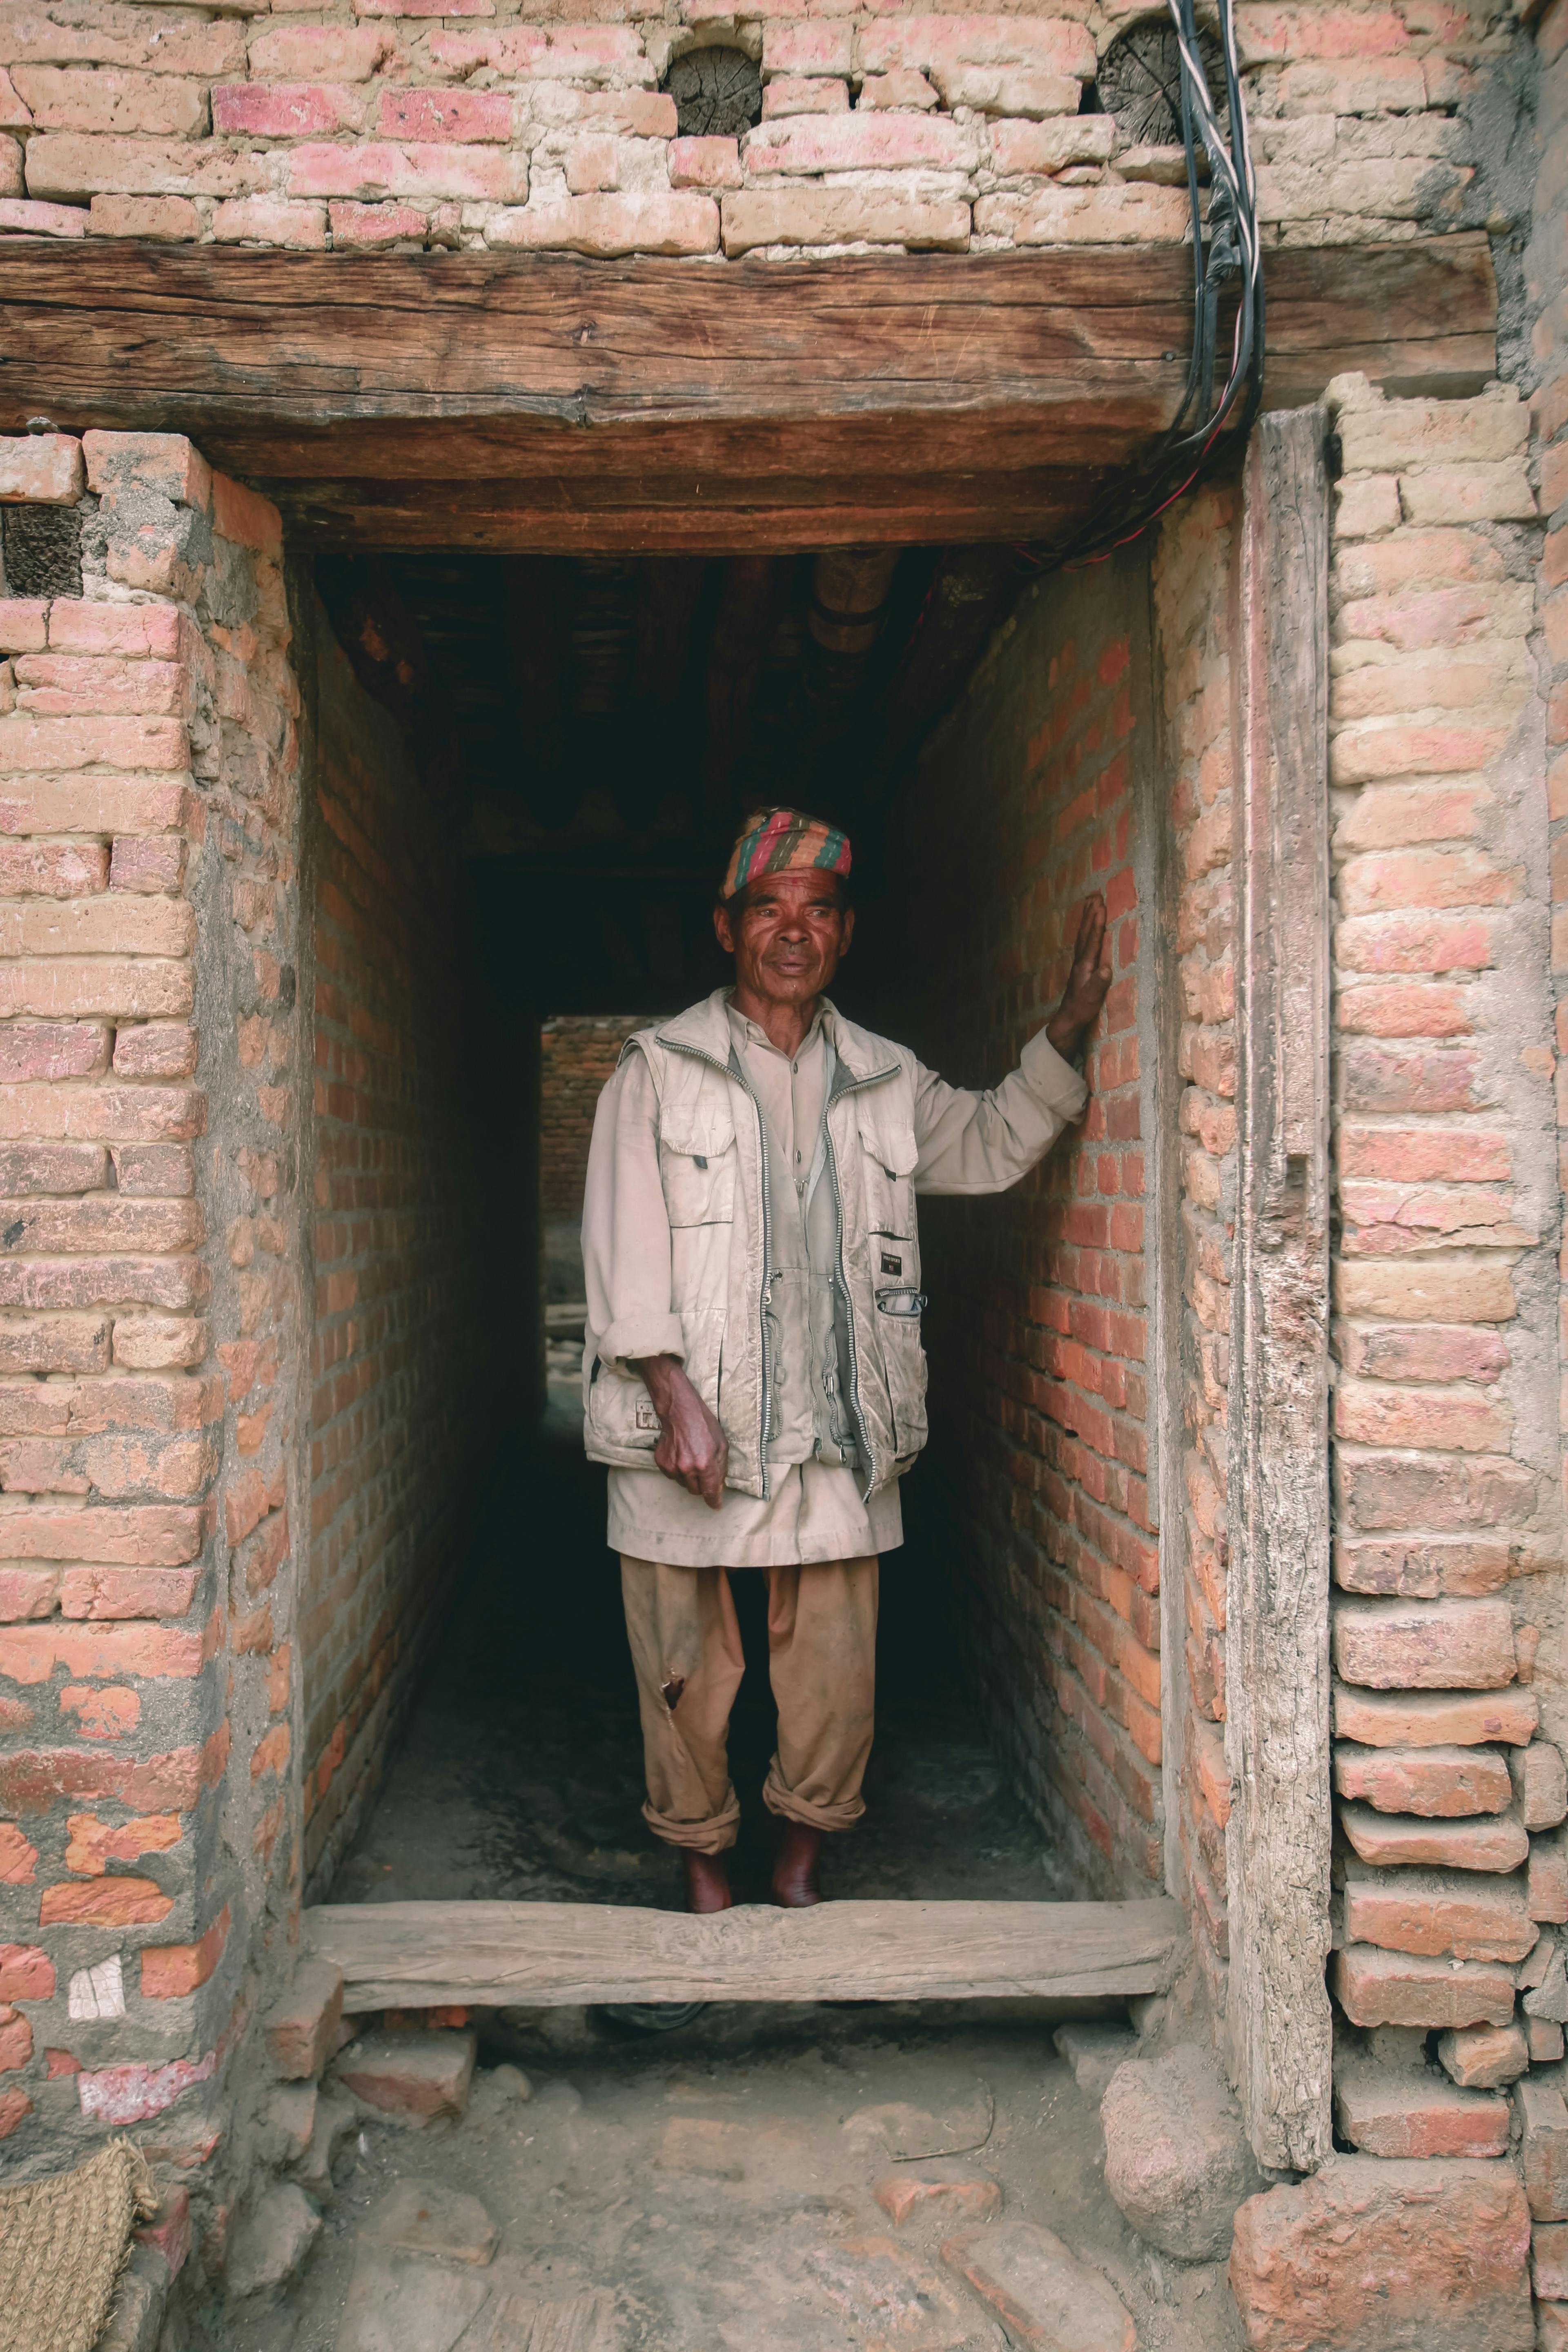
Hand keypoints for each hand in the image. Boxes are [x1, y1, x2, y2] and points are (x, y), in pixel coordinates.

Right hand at [632, 1354, 728, 1510]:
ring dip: (689, 1477)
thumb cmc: (704, 1425)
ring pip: (683, 1484)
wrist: (679, 1411)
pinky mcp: (661, 1463)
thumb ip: (721, 1468)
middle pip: (695, 1491)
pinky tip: (681, 1455)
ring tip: (691, 1458)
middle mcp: (688, 1469)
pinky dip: (677, 1470)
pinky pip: (672, 1476)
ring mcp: (672, 1467)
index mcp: (705, 1465)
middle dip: (702, 1485)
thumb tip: (718, 1486)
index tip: (715, 1505)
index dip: (714, 1501)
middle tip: (704, 1472)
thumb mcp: (721, 1445)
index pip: (709, 1492)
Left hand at [1045, 894, 1112, 1057]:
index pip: (1091, 940)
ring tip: (1091, 902)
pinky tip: (1088, 927)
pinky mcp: (1081, 966)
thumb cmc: (1082, 1009)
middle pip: (1085, 932)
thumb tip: (1106, 969)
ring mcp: (1079, 963)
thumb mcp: (1092, 998)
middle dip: (1091, 913)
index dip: (1096, 924)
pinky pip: (1083, 941)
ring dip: (1087, 918)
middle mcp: (1080, 961)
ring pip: (1082, 935)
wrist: (1068, 1019)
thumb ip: (1099, 983)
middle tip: (1096, 895)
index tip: (1101, 906)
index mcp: (1085, 966)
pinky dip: (1086, 929)